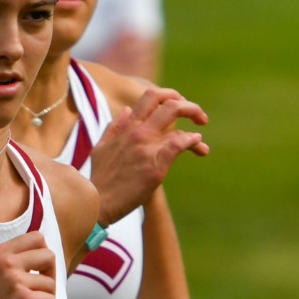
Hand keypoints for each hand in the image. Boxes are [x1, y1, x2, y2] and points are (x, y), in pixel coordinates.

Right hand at [90, 87, 210, 224]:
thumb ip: (114, 128)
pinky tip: (199, 145)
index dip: (171, 96)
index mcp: (127, 127)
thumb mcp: (101, 147)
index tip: (180, 104)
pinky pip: (179, 143)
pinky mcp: (156, 166)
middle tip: (199, 117)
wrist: (97, 202)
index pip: (152, 97)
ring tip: (201, 135)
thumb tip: (127, 110)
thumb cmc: (100, 179)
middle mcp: (137, 132)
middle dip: (189, 106)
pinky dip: (192, 141)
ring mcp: (147, 147)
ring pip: (177, 122)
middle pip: (170, 104)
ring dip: (195, 124)